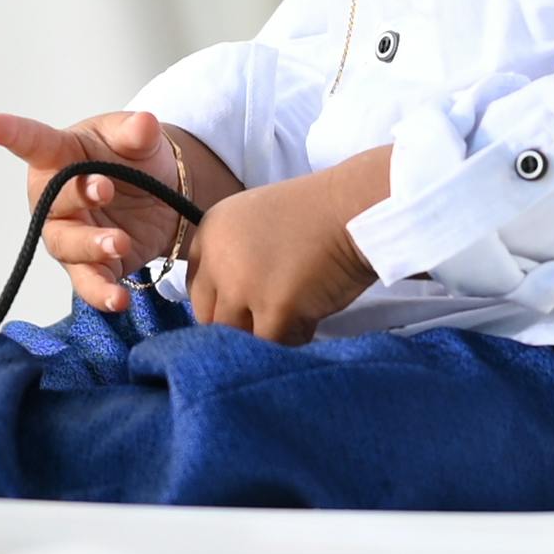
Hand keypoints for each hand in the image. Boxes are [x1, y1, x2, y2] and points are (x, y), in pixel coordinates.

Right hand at [0, 108, 231, 297]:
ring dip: (91, 246)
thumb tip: (144, 124)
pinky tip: (118, 298)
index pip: (31, 141)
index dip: (9, 132)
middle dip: (76, 196)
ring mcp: (69, 235)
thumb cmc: (134, 157)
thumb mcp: (138, 138)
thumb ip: (137, 132)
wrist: (162, 195)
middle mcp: (56, 198)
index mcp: (60, 155)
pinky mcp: (90, 266)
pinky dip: (102, 293)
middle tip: (105, 189)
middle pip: (52, 201)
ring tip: (118, 242)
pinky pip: (89, 283)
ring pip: (67, 246)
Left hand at [188, 150, 391, 345]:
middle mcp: (218, 261)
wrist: (354, 209)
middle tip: (273, 317)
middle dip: (241, 325)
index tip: (247, 307)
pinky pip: (273, 344)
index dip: (224, 304)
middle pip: (212, 319)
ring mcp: (244, 287)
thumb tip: (228, 310)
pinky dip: (293, 337)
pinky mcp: (275, 309)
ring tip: (297, 314)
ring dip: (267, 333)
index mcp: (210, 234)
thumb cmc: (316, 214)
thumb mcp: (254, 224)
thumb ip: (232, 259)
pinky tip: (311, 318)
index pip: (198, 291)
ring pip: (239, 337)